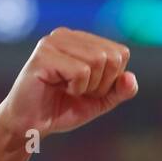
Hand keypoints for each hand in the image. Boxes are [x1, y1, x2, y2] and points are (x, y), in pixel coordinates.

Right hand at [0, 27, 137, 160]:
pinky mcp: (43, 55)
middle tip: (79, 92)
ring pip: (97, 61)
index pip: (120, 52)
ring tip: (68, 90)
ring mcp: (53, 42)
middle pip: (111, 56)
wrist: (30, 125)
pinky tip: (59, 89)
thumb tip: (130, 78)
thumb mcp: (99, 101)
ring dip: (88, 87)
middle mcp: (66, 35)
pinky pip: (80, 72)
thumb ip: (119, 90)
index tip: (90, 90)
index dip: (112, 79)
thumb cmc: (61, 109)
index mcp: (80, 40)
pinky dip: (76, 88)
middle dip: (101, 84)